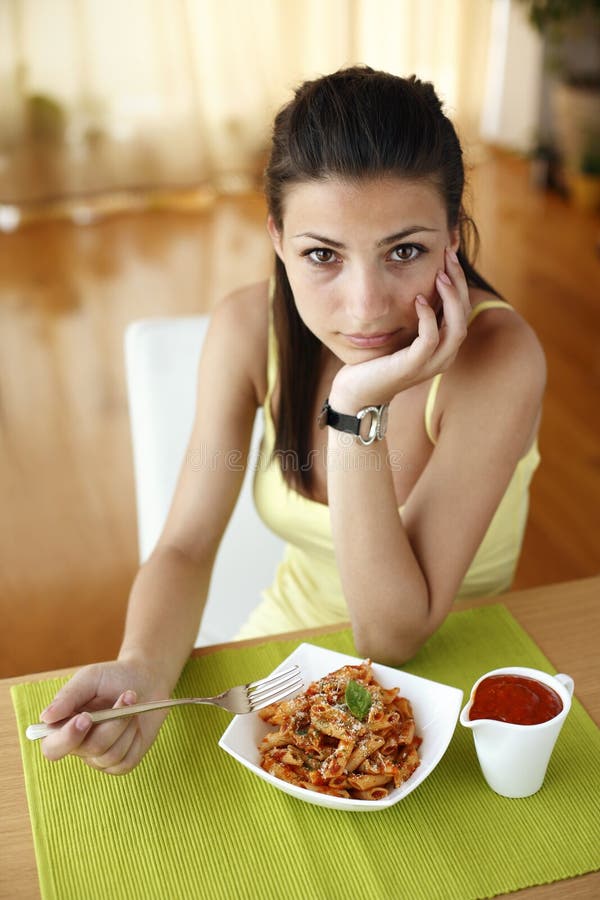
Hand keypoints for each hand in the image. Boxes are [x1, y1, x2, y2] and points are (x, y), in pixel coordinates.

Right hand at [38, 658, 170, 774]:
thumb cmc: (111, 678)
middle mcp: (80, 746)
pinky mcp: (122, 763)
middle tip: (125, 698)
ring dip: (125, 722)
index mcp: (64, 727)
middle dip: (110, 725)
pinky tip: (135, 718)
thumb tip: (45, 718)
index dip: (66, 738)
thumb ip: (67, 697)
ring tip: (131, 698)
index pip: (52, 748)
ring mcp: (100, 757)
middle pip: (88, 749)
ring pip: (110, 754)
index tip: (85, 717)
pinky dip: (134, 736)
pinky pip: (126, 760)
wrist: (145, 679)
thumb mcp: (89, 679)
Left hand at [329, 247, 470, 409]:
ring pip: (457, 328)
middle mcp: (444, 355)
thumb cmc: (378, 359)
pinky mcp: (413, 367)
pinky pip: (430, 339)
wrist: (358, 390)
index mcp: (444, 345)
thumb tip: (418, 279)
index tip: (449, 254)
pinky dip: (428, 318)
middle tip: (449, 255)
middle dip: (459, 282)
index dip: (460, 280)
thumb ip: (414, 313)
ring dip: (451, 299)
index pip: (463, 308)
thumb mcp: (400, 331)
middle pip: (466, 314)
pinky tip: (418, 299)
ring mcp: (431, 363)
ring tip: (440, 275)